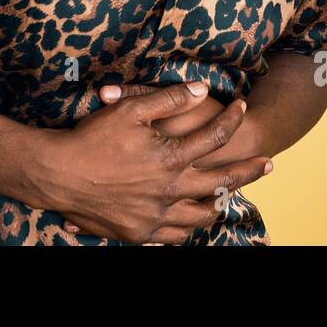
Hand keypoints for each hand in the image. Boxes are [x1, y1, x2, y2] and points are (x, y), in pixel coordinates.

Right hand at [32, 80, 273, 244]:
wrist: (58, 175)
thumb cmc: (92, 138)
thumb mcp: (131, 109)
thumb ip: (169, 99)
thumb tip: (202, 90)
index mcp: (170, 158)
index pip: (214, 137)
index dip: (232, 120)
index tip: (244, 108)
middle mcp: (169, 190)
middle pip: (221, 182)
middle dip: (248, 170)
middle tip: (268, 163)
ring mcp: (155, 216)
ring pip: (200, 215)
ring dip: (220, 204)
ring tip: (231, 197)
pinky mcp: (139, 233)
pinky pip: (174, 237)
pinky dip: (188, 229)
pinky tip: (191, 222)